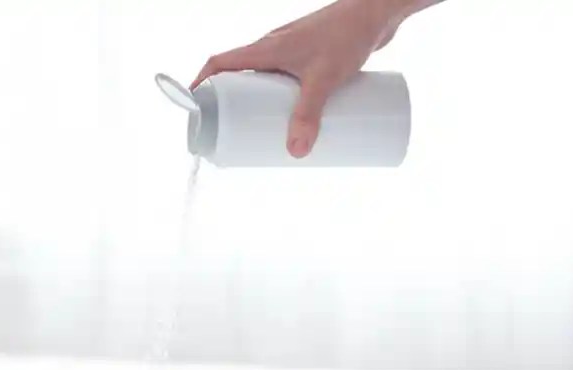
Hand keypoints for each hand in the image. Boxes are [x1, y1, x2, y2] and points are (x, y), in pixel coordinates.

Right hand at [190, 0, 416, 157]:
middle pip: (240, 77)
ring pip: (265, 79)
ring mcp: (293, 51)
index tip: (195, 107)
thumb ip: (308, 116)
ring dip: (259, 102)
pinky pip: (286, 79)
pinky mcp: (311, 55)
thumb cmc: (347, 35)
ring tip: (264, 130)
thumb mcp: (323, 80)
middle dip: (233, 105)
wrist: (377, 10)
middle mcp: (274, 48)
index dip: (202, 83)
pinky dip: (283, 97)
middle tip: (234, 132)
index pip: (220, 63)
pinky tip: (296, 114)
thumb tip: (296, 152)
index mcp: (265, 49)